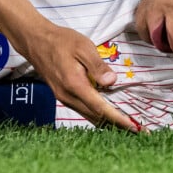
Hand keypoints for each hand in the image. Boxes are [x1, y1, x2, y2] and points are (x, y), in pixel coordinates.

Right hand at [19, 24, 139, 131]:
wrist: (35, 41)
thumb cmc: (60, 41)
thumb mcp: (83, 47)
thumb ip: (98, 66)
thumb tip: (112, 82)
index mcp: (75, 85)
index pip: (101, 108)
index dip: (119, 120)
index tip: (134, 128)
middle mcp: (68, 96)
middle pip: (96, 117)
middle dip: (117, 125)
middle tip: (138, 131)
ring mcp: (63, 98)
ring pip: (89, 116)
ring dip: (107, 122)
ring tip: (126, 125)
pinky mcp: (62, 96)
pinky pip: (83, 110)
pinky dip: (97, 115)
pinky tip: (108, 114)